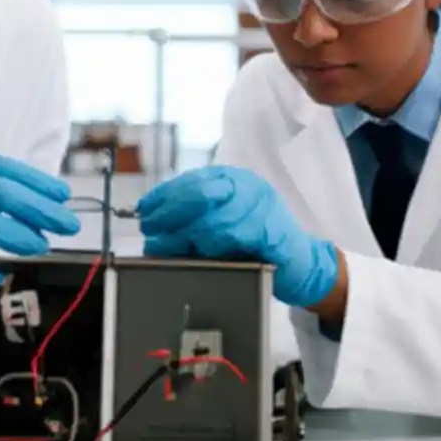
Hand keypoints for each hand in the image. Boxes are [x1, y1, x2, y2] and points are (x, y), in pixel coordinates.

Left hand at [136, 166, 339, 307]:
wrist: (298, 262)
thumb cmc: (252, 243)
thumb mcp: (217, 224)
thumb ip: (188, 218)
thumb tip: (147, 218)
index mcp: (229, 179)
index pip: (188, 181)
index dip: (162, 198)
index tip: (142, 213)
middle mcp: (245, 185)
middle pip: (199, 193)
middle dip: (170, 215)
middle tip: (152, 234)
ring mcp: (262, 205)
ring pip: (216, 217)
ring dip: (191, 236)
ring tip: (178, 248)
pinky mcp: (273, 229)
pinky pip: (238, 235)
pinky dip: (219, 245)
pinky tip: (209, 252)